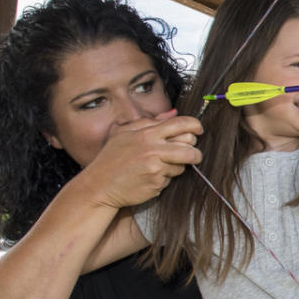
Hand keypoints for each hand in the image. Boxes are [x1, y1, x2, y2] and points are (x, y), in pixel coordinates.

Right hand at [76, 110, 202, 208]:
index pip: (180, 124)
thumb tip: (172, 113)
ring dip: (177, 166)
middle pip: (190, 147)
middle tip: (190, 154)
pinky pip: (171, 179)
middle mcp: (153, 149)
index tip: (199, 130)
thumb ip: (149, 122)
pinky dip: (164, 178)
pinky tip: (149, 176)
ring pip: (183, 165)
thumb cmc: (110, 159)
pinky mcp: (157, 184)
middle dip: (194, 151)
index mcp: (146, 134)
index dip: (195, 126)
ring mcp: (156, 168)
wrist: (99, 186)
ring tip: (159, 166)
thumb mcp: (123, 133)